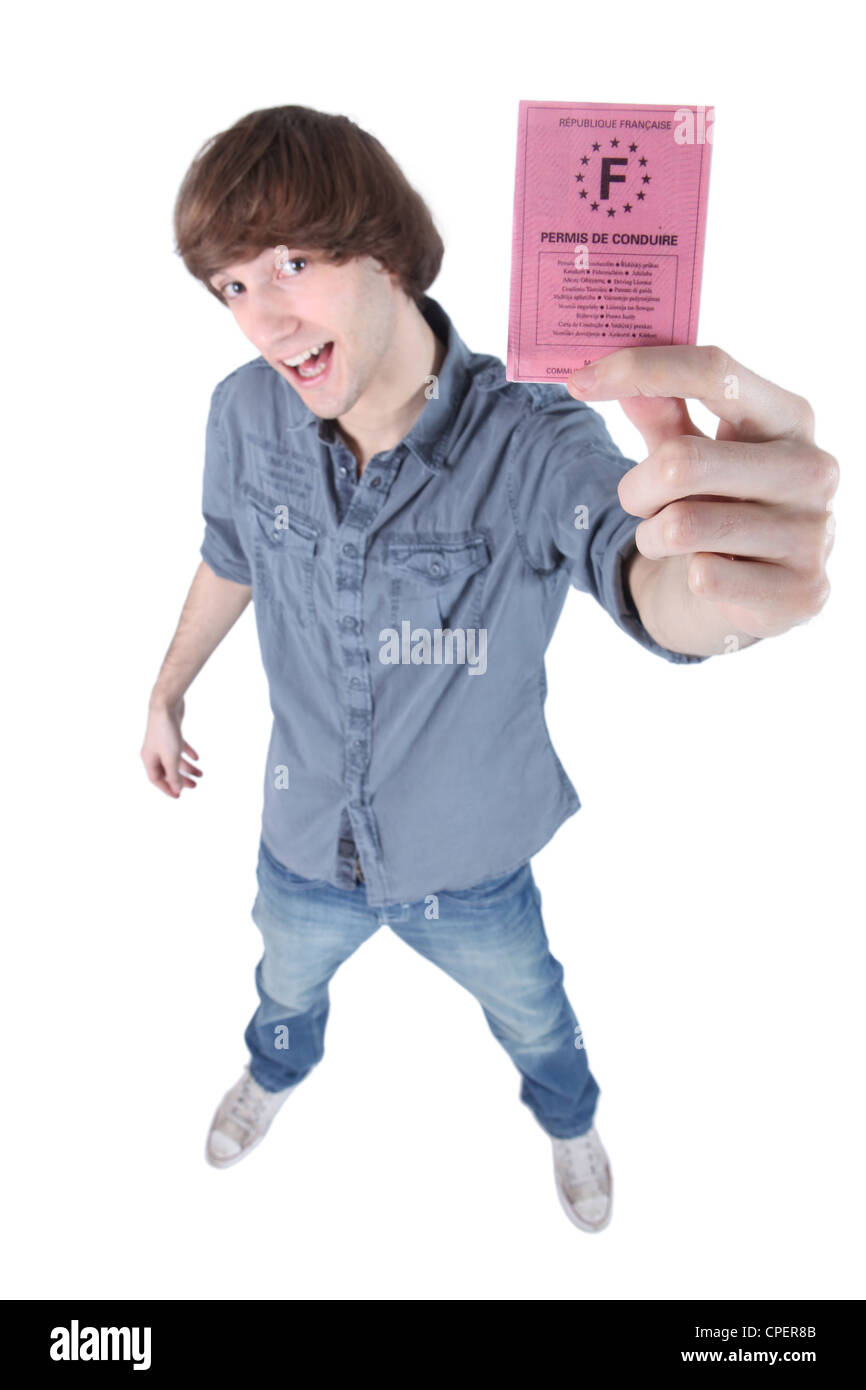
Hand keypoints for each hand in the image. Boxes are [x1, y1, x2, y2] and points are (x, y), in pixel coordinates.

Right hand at [140, 696, 201, 798]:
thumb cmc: (165, 731)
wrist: (166, 705)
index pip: (156, 779)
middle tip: (194, 786)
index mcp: (149, 759)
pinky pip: (179, 747)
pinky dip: (188, 753)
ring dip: (187, 767)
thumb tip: (176, 790)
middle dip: (180, 779)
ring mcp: (162, 742)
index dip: (167, 788)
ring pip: (175, 759)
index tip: (178, 796)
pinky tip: (197, 757)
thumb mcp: (170, 757)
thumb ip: (173, 775)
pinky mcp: (171, 733)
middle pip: (167, 770)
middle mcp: (153, 751)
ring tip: (200, 774)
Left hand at [566, 345, 838, 638]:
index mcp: (791, 418)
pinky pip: (705, 577)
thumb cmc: (723, 503)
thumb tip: (614, 373)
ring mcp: (813, 533)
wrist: (760, 589)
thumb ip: (662, 412)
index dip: (641, 369)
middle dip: (636, 487)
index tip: (582, 381)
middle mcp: (814, 470)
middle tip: (636, 500)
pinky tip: (710, 571)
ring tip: (671, 539)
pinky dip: (688, 575)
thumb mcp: (695, 450)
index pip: (715, 372)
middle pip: (681, 461)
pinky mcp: (800, 591)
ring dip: (653, 536)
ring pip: (683, 527)